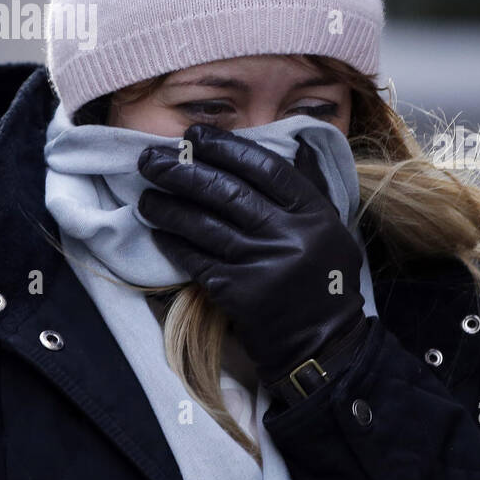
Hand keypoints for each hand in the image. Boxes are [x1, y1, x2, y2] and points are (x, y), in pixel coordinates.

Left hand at [136, 123, 367, 379]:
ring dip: (168, 206)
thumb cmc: (325, 281)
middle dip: (183, 170)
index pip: (265, 168)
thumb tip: (299, 142)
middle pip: (227, 192)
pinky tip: (159, 230)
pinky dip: (174, 242)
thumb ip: (312, 187)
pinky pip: (197, 259)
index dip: (227, 147)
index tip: (196, 136)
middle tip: (151, 157)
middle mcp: (290, 236)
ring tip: (147, 194)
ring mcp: (263, 266)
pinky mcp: (239, 294)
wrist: (322, 343)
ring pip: (205, 225)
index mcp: (314, 215)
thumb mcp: (332, 229)